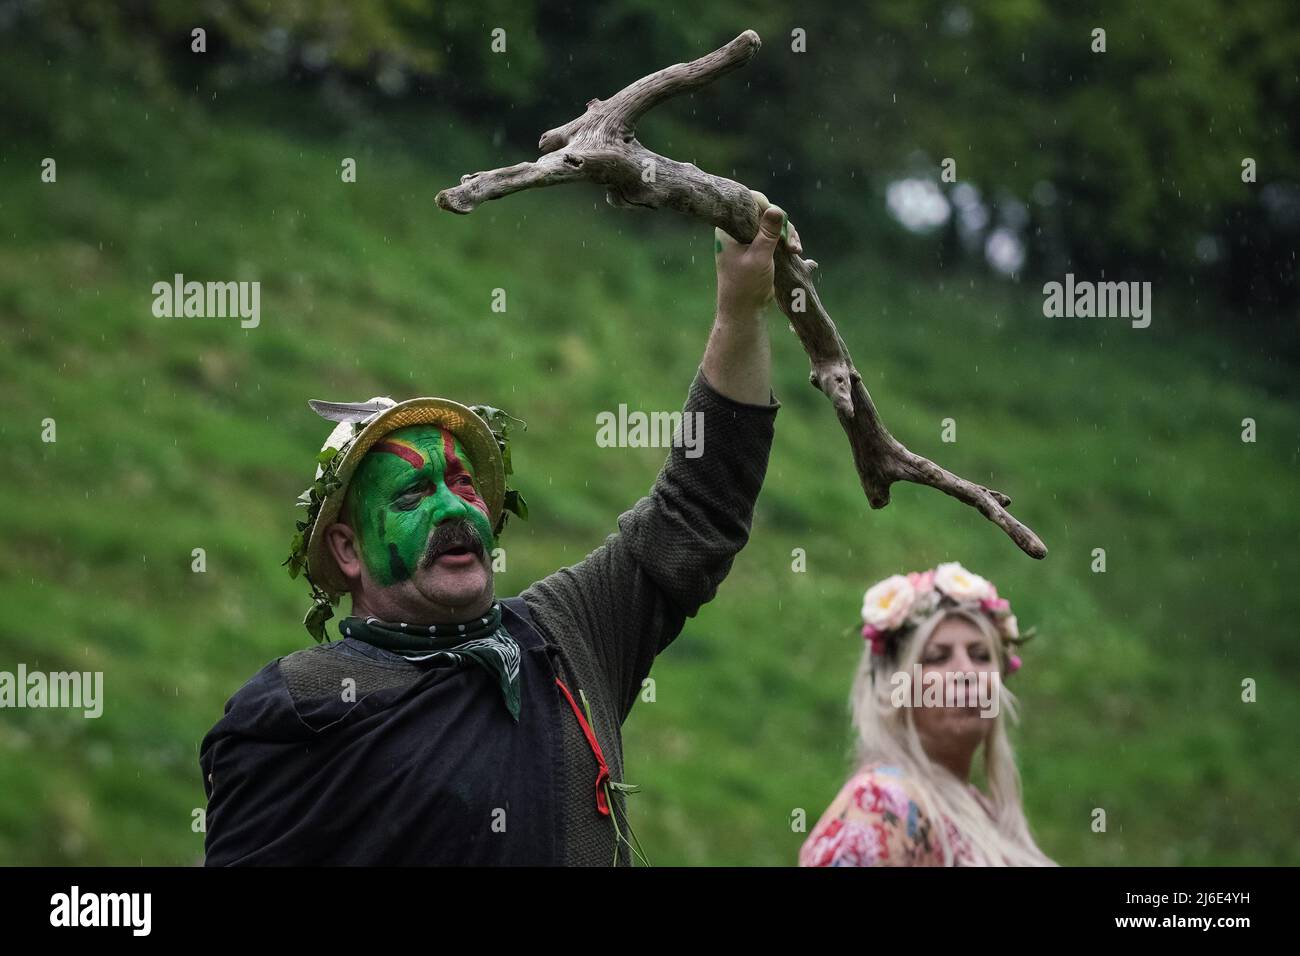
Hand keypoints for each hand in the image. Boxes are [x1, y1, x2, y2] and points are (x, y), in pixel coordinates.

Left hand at [714, 190, 802, 320]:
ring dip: (788, 235)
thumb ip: (767, 233)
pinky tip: (796, 252)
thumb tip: (776, 209)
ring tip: (797, 251)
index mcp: (729, 229)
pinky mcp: (759, 248)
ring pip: (773, 225)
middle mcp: (737, 230)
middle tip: (791, 244)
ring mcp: (749, 239)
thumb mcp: (759, 257)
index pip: (748, 203)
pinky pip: (775, 236)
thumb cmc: (745, 285)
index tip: (779, 221)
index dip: (766, 207)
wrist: (744, 309)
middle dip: (782, 225)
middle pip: (765, 213)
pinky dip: (786, 242)